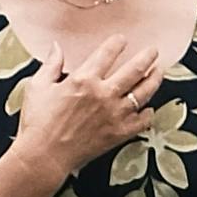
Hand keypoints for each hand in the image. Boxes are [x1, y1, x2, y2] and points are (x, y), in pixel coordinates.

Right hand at [21, 32, 168, 178]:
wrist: (43, 156)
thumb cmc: (37, 123)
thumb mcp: (37, 87)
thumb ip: (50, 65)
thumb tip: (56, 46)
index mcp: (83, 80)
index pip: (107, 53)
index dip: (118, 43)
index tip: (122, 39)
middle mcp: (103, 94)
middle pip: (135, 69)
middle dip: (147, 56)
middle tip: (153, 51)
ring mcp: (114, 114)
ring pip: (144, 92)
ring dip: (154, 79)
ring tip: (158, 72)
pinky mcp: (119, 133)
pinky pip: (142, 120)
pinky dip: (148, 113)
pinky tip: (149, 108)